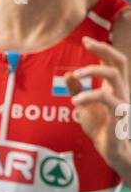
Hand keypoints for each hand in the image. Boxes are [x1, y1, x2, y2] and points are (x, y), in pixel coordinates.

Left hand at [66, 38, 130, 169]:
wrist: (112, 151)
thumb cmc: (101, 128)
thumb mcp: (84, 107)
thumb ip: (77, 91)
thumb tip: (68, 74)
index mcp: (115, 87)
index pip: (112, 61)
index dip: (101, 48)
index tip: (85, 40)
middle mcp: (122, 90)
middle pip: (119, 61)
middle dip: (104, 49)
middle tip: (87, 43)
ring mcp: (122, 101)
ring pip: (114, 75)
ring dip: (94, 70)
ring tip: (76, 74)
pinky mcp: (119, 114)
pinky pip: (106, 98)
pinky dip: (89, 95)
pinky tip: (75, 102)